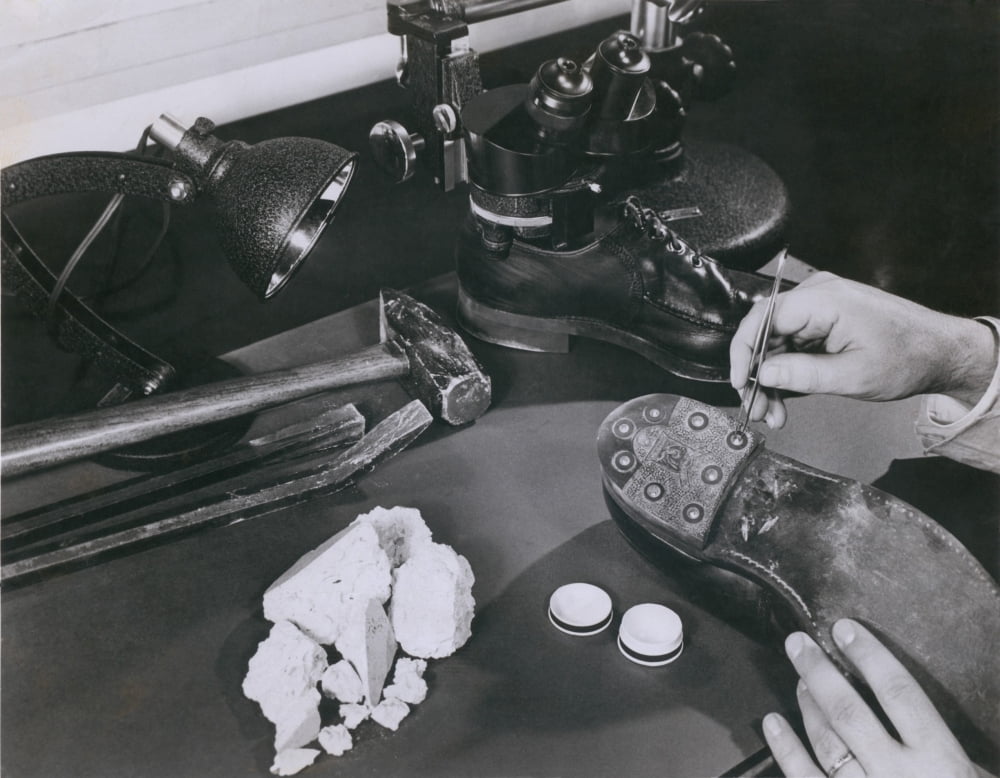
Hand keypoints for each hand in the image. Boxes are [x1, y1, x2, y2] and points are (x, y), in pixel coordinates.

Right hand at [729, 272, 996, 428]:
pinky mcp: (823, 321)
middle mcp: (818, 296)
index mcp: (824, 300)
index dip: (743, 351)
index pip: (762, 317)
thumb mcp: (852, 375)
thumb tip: (763, 373)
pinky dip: (786, 371)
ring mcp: (820, 307)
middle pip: (765, 332)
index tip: (741, 381)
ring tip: (773, 411)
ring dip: (770, 378)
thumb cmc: (908, 357)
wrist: (940, 352)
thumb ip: (802, 374)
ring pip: (775, 342)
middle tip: (757, 406)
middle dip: (758, 374)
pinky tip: (785, 398)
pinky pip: (791, 344)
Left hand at [762, 619, 982, 777]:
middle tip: (797, 643)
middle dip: (819, 672)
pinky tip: (773, 724)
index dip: (870, 656)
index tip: (845, 629)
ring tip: (797, 679)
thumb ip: (953, 758)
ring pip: (827, 742)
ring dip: (807, 706)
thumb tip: (913, 718)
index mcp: (943, 764)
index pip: (900, 694)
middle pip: (850, 711)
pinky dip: (785, 750)